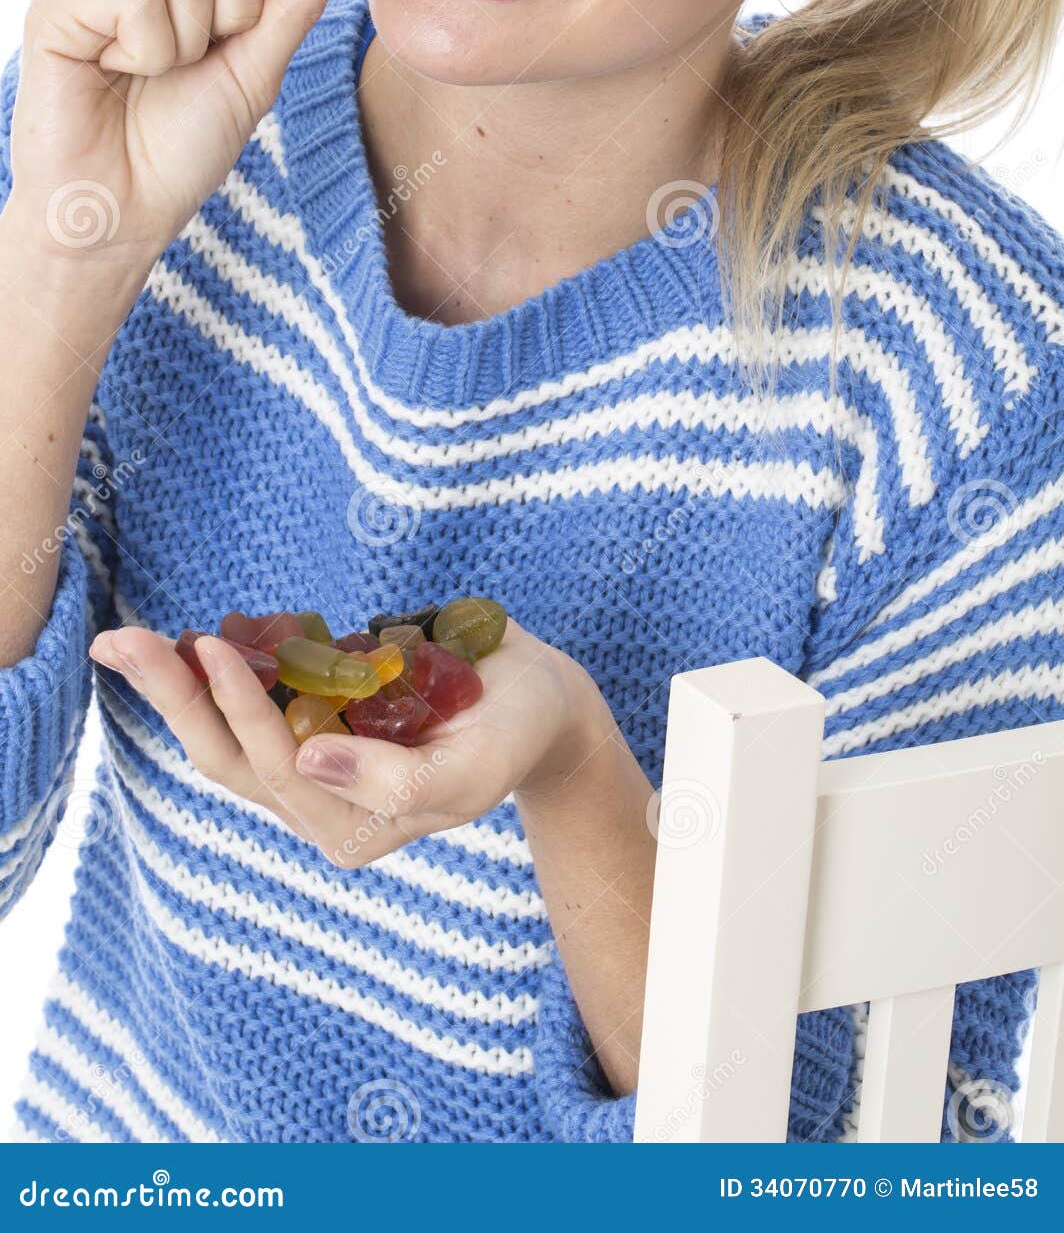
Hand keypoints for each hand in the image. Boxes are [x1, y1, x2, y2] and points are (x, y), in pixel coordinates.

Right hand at [8, 0, 347, 279]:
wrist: (122, 211)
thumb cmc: (179, 150)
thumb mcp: (254, 74)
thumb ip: (290, 7)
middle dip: (240, 0)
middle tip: (204, 56)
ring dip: (189, 39)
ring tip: (154, 76)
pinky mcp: (58, 3)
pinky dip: (145, 52)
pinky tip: (116, 77)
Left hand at [88, 618, 607, 867]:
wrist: (536, 706)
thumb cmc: (512, 731)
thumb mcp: (475, 766)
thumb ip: (397, 782)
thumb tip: (310, 763)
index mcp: (357, 828)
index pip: (276, 767)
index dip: (239, 706)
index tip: (210, 644)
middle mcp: (321, 811)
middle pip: (227, 758)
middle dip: (173, 698)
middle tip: (121, 641)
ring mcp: (311, 775)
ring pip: (223, 740)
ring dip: (175, 690)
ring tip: (128, 643)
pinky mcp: (310, 736)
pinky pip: (247, 713)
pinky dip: (209, 682)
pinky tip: (178, 647)